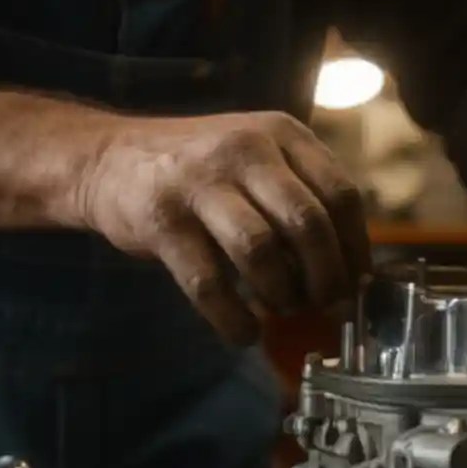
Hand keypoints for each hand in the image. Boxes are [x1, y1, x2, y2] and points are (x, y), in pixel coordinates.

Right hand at [79, 111, 370, 343]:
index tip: (357, 284)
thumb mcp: (259, 159)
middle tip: (325, 306)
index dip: (356, 248)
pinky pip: (209, 283)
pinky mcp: (161, 219)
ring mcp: (199, 182)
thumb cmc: (202, 172)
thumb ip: (304, 197)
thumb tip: (352, 271)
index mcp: (281, 134)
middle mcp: (244, 149)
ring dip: (282, 295)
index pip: (341, 194)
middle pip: (308, 223)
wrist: (109, 158)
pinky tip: (244, 333)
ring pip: (261, 251)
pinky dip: (234, 319)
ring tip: (282, 309)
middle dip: (326, 277)